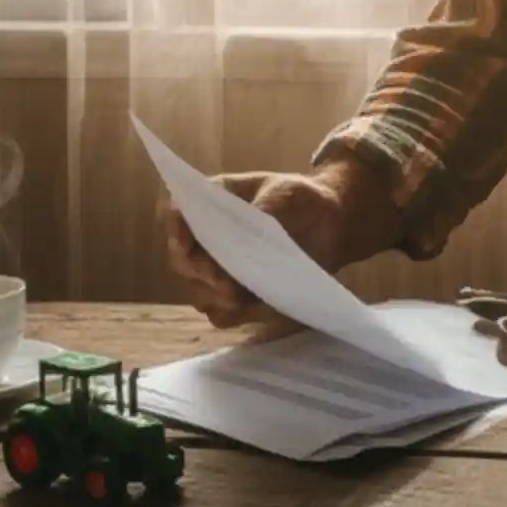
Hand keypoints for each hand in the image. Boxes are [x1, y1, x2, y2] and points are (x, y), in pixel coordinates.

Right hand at [158, 156, 401, 328]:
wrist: (331, 224)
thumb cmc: (302, 199)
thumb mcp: (287, 192)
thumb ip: (264, 209)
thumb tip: (244, 234)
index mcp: (210, 203)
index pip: (175, 215)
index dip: (175, 231)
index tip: (186, 245)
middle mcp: (206, 239)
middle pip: (181, 262)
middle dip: (200, 273)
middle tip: (226, 282)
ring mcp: (220, 270)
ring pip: (199, 293)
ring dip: (216, 297)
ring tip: (241, 297)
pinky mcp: (239, 295)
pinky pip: (222, 314)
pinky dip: (233, 314)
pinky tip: (253, 308)